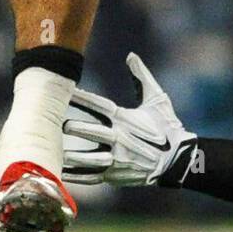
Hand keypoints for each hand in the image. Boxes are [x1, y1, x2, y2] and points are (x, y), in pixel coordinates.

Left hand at [62, 53, 195, 186]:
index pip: (99, 105)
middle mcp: (120, 139)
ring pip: (89, 157)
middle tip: (58, 123)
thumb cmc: (167, 127)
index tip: (66, 91)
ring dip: (71, 154)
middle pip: (93, 132)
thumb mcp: (157, 99)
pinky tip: (60, 171)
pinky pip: (92, 175)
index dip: (82, 98)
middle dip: (76, 127)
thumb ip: (141, 77)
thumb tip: (131, 55)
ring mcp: (117, 159)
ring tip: (54, 149)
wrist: (178, 160)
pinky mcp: (115, 175)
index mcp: (126, 119)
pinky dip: (76, 175)